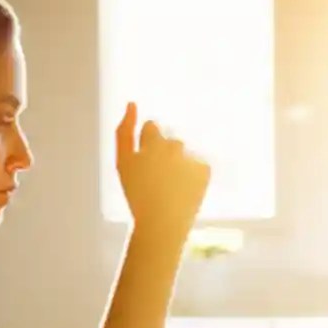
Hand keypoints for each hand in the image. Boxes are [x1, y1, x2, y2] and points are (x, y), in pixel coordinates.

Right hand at [114, 101, 209, 239]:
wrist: (161, 224)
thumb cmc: (137, 195)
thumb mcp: (122, 162)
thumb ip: (123, 131)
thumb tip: (132, 103)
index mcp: (152, 141)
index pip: (152, 127)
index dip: (148, 146)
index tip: (146, 164)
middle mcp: (174, 145)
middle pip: (170, 142)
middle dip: (165, 156)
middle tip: (158, 182)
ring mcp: (191, 157)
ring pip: (185, 154)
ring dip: (180, 166)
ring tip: (171, 189)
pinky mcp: (205, 170)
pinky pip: (199, 165)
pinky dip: (194, 176)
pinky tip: (185, 191)